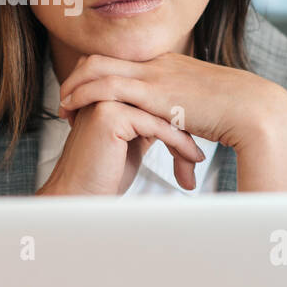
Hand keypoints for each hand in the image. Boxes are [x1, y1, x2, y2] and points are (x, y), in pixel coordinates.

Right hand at [34, 99, 205, 195]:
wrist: (80, 196)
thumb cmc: (104, 175)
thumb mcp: (131, 142)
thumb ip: (147, 124)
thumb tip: (176, 121)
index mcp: (110, 93)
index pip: (154, 93)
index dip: (178, 115)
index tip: (196, 137)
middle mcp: (105, 90)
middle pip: (159, 97)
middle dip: (186, 118)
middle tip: (206, 138)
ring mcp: (104, 98)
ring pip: (161, 110)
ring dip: (184, 134)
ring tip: (196, 156)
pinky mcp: (109, 115)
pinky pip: (157, 125)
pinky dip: (178, 145)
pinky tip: (190, 161)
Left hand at [56, 53, 286, 190]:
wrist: (254, 108)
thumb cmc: (235, 114)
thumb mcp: (201, 106)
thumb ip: (183, 111)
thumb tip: (178, 124)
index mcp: (168, 63)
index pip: (120, 60)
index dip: (96, 75)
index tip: (83, 96)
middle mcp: (157, 62)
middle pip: (101, 57)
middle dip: (77, 76)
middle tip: (65, 99)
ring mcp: (154, 73)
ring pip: (96, 67)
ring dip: (73, 86)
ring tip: (62, 107)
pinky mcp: (153, 90)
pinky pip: (106, 85)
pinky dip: (83, 95)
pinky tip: (72, 110)